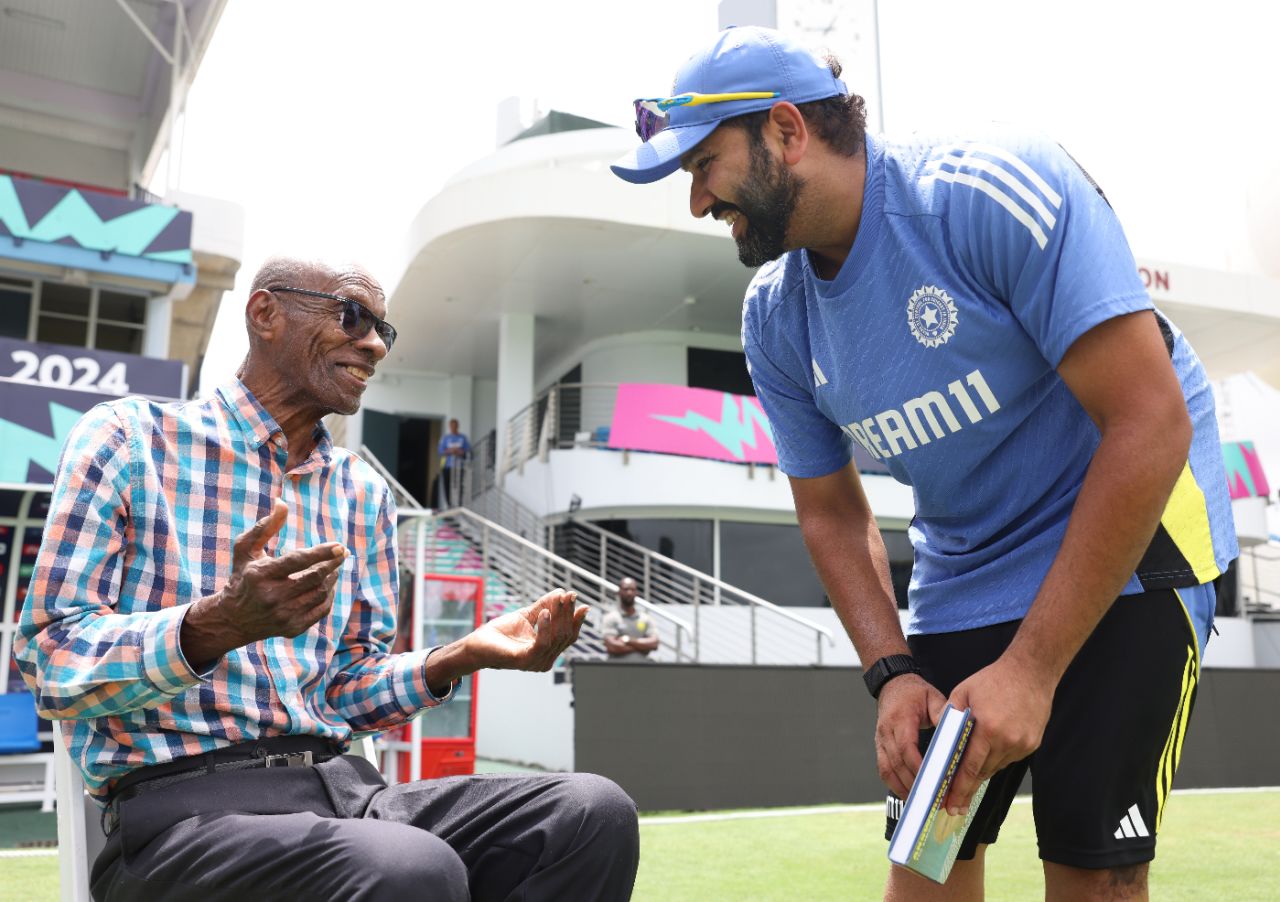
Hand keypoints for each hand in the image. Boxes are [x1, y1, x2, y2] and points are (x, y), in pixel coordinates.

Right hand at [182, 500, 347, 665]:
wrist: (232, 619)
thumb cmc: (242, 577)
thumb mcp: (245, 550)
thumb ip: (264, 526)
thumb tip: (282, 503)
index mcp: (261, 576)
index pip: (298, 561)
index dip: (321, 553)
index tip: (339, 545)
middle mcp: (272, 598)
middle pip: (314, 578)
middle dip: (333, 563)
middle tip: (343, 552)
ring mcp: (283, 616)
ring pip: (320, 593)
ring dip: (332, 578)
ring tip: (334, 566)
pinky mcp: (292, 629)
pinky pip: (321, 610)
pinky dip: (328, 595)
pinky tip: (327, 584)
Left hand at [463, 588, 587, 671]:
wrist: (476, 644)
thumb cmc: (500, 633)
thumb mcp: (527, 615)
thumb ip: (544, 606)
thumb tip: (562, 592)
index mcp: (547, 651)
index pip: (568, 636)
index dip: (576, 620)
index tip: (581, 602)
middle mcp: (545, 661)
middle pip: (565, 636)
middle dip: (568, 613)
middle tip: (569, 595)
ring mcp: (535, 663)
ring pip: (556, 638)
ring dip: (559, 616)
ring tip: (559, 599)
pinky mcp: (524, 661)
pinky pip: (541, 644)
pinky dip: (545, 627)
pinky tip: (544, 612)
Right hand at [876, 673, 946, 799]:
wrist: (893, 685)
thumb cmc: (915, 692)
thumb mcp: (932, 697)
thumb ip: (943, 715)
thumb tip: (955, 734)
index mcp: (900, 718)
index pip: (906, 746)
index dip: (918, 766)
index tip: (933, 781)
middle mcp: (886, 730)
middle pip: (897, 762)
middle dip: (914, 783)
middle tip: (932, 798)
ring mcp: (880, 739)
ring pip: (887, 769)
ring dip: (902, 787)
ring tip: (920, 802)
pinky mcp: (880, 746)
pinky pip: (883, 769)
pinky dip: (894, 784)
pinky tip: (907, 794)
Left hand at [943, 655, 1053, 814]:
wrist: (1031, 671)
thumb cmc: (994, 679)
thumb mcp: (963, 691)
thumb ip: (950, 716)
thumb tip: (939, 738)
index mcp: (988, 728)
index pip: (969, 766)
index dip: (959, 787)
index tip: (950, 803)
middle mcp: (1007, 740)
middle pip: (983, 772)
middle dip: (967, 788)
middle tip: (954, 805)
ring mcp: (1023, 744)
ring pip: (996, 767)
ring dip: (981, 773)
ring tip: (966, 784)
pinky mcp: (1032, 743)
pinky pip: (1009, 759)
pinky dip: (996, 759)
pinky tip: (986, 758)